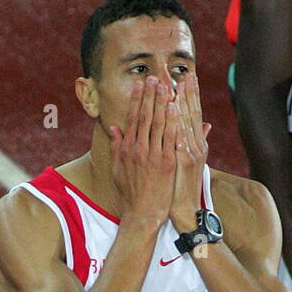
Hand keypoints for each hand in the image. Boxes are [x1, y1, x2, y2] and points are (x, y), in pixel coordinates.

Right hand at [108, 76, 177, 226]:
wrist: (142, 214)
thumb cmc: (131, 195)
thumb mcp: (118, 170)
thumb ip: (117, 148)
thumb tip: (115, 129)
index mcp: (127, 149)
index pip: (132, 119)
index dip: (137, 100)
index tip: (140, 85)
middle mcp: (138, 149)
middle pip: (145, 116)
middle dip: (150, 95)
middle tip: (154, 77)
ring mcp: (152, 155)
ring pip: (157, 123)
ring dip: (162, 102)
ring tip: (166, 84)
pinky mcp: (165, 162)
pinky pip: (170, 137)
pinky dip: (172, 121)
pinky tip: (175, 106)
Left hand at [170, 74, 210, 231]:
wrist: (184, 210)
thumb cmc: (182, 187)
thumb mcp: (191, 162)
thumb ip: (196, 141)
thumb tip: (204, 124)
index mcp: (194, 143)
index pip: (191, 114)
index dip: (189, 95)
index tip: (185, 77)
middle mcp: (195, 145)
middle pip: (191, 113)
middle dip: (187, 92)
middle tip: (183, 72)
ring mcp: (190, 152)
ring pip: (186, 121)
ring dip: (181, 100)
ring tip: (177, 82)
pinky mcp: (184, 160)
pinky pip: (180, 136)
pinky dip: (177, 121)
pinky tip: (174, 108)